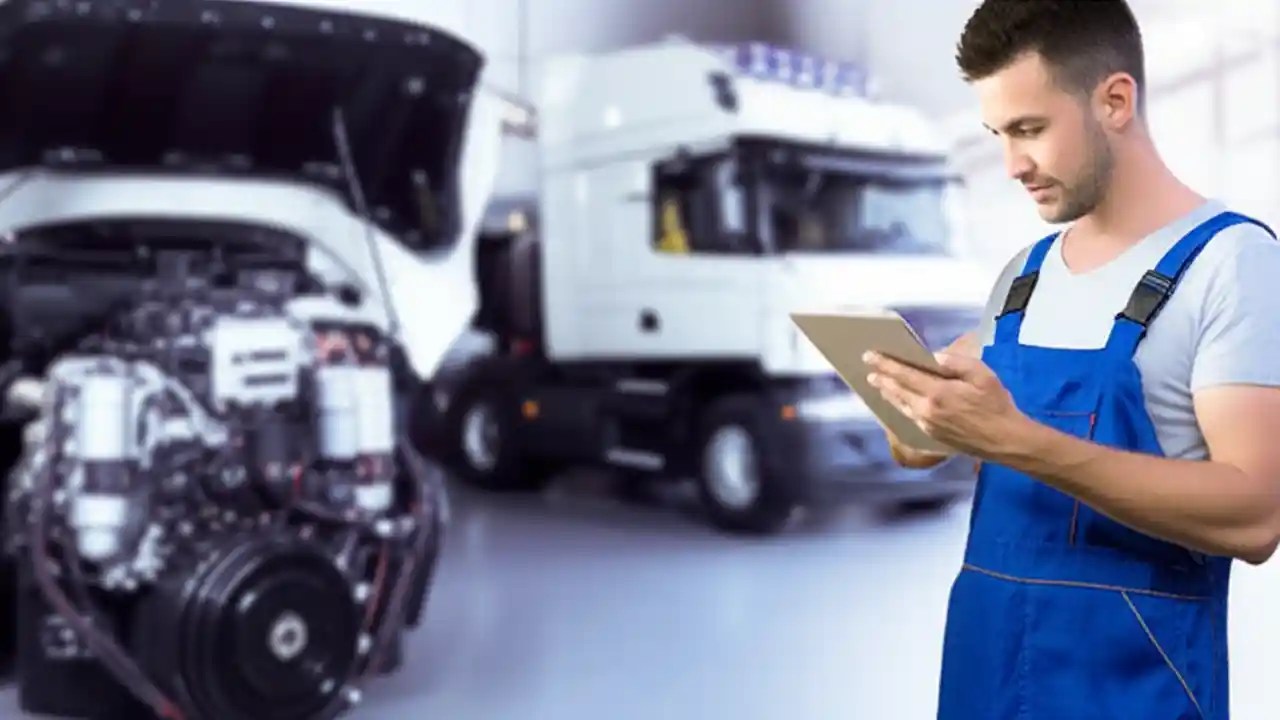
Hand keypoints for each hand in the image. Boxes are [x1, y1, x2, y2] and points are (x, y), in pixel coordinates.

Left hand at [863, 351, 1028, 457]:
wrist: (1005, 440)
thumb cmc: (997, 405)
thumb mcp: (982, 375)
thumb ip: (956, 362)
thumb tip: (934, 357)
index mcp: (938, 393)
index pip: (904, 374)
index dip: (886, 364)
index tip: (871, 355)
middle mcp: (927, 410)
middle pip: (897, 391)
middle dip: (881, 378)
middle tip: (869, 368)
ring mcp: (928, 425)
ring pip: (901, 406)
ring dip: (888, 393)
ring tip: (878, 384)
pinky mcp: (932, 434)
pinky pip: (910, 416)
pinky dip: (900, 406)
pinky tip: (899, 402)